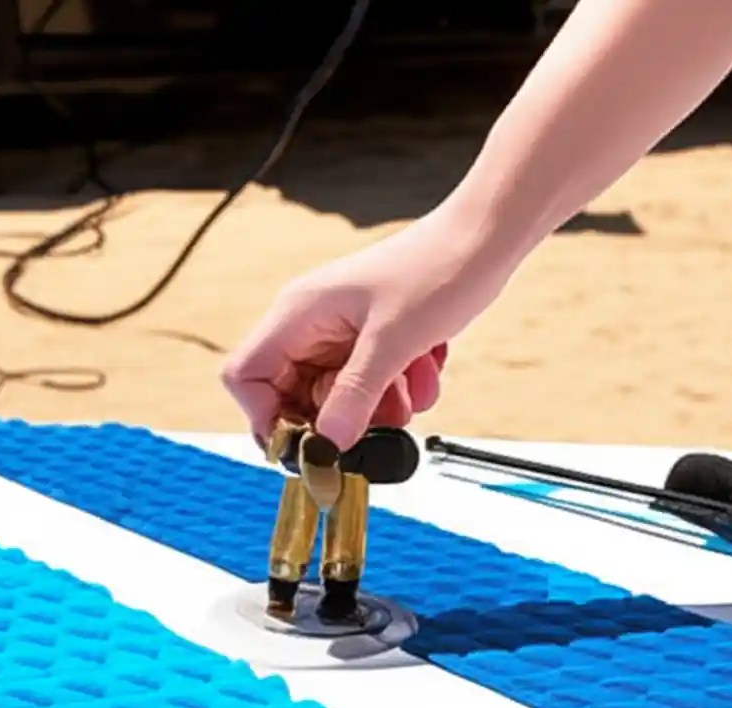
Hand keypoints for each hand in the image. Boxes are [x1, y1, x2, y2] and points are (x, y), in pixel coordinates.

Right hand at [222, 209, 515, 449]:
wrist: (485, 239)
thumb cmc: (438, 268)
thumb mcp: (393, 342)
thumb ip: (355, 396)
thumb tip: (328, 444)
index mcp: (299, 312)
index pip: (246, 376)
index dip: (267, 417)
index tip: (308, 444)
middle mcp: (311, 323)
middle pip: (293, 396)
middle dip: (338, 417)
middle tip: (375, 421)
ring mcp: (341, 332)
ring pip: (337, 397)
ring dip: (376, 406)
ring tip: (411, 386)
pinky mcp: (371, 340)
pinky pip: (368, 386)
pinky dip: (396, 390)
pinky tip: (423, 369)